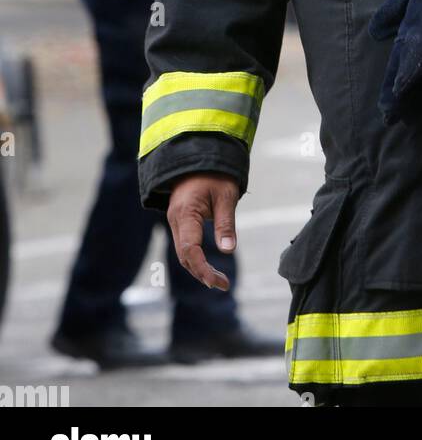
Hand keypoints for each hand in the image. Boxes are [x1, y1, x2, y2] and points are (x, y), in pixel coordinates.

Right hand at [166, 172, 239, 290]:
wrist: (198, 155)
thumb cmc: (215, 174)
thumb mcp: (226, 196)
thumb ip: (225, 223)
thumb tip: (228, 250)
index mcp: (186, 213)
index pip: (190, 250)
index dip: (202, 269)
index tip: (218, 282)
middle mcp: (175, 220)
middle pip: (184, 256)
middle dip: (202, 273)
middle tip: (224, 284)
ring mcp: (175, 220)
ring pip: (183, 252)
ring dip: (198, 268)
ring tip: (218, 280)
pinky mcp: (180, 220)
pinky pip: (184, 244)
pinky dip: (195, 258)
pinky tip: (208, 266)